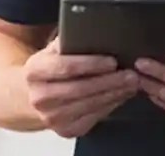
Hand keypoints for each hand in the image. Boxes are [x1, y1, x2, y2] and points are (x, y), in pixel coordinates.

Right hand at [22, 38, 139, 137]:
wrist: (33, 96)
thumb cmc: (49, 68)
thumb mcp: (52, 50)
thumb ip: (69, 41)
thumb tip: (96, 33)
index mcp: (34, 71)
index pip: (65, 67)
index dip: (91, 64)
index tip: (112, 61)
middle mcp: (40, 97)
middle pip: (81, 89)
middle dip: (109, 81)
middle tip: (130, 74)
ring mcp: (51, 117)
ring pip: (90, 105)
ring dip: (114, 94)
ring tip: (131, 83)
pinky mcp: (65, 131)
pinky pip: (93, 117)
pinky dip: (110, 105)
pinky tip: (121, 95)